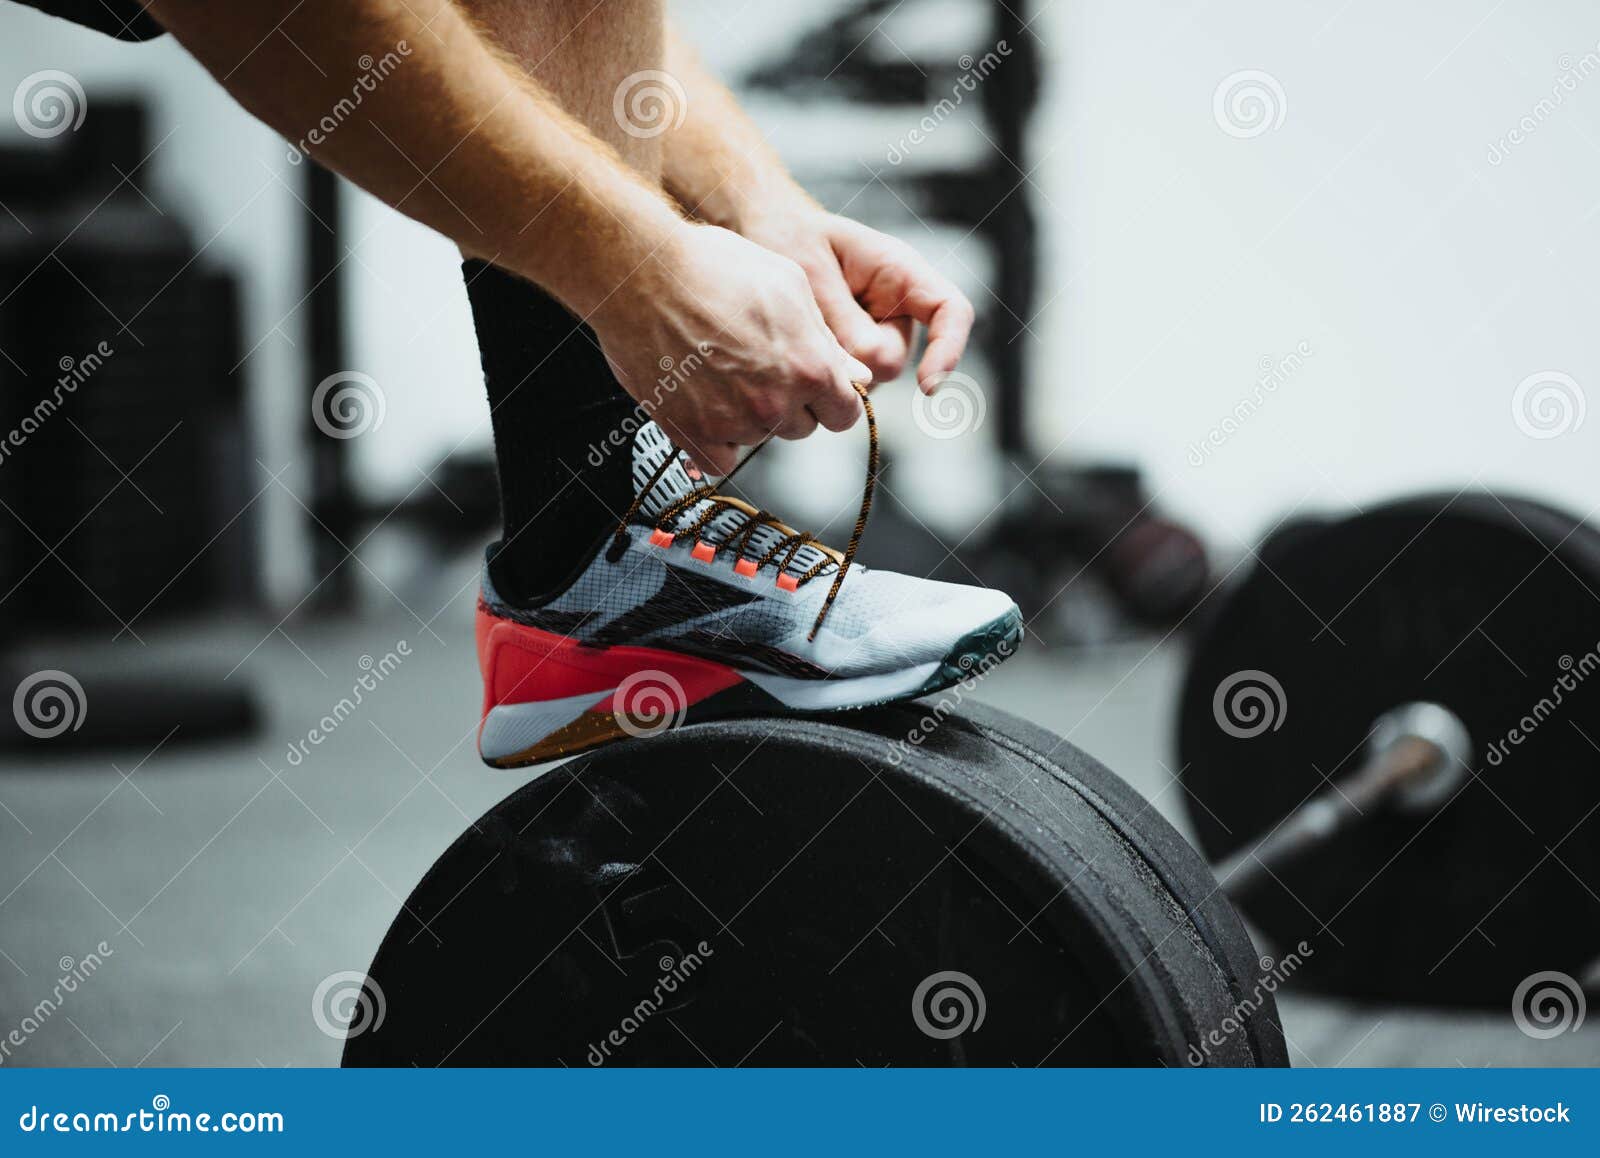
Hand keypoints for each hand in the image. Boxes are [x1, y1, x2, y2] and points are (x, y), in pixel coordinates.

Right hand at [591, 223, 871, 474]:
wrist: (641, 275)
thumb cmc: (714, 267)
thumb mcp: (790, 286)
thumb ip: (829, 342)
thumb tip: (859, 378)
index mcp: (811, 368)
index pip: (845, 414)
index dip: (833, 398)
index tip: (814, 384)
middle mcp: (776, 403)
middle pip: (803, 427)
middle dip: (790, 403)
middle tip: (757, 365)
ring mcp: (733, 423)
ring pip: (760, 437)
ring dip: (749, 416)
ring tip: (721, 371)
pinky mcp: (692, 434)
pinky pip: (720, 461)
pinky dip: (716, 441)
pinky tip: (706, 406)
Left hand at [742, 207, 975, 391]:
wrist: (766, 234)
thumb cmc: (791, 239)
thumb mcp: (811, 271)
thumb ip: (842, 318)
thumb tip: (873, 364)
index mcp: (900, 272)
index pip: (950, 311)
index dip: (948, 350)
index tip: (927, 386)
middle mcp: (897, 306)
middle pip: (895, 358)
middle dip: (855, 360)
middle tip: (809, 337)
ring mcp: (876, 333)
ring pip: (868, 374)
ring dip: (835, 366)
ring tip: (799, 329)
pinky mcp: (854, 353)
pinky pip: (848, 378)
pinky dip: (825, 372)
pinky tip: (801, 345)